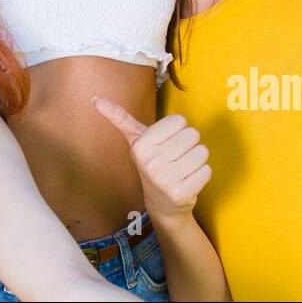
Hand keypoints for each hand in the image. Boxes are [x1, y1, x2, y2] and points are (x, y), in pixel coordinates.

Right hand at [91, 96, 210, 225]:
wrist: (162, 204)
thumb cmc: (152, 163)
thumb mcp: (136, 140)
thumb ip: (119, 118)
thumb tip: (95, 98)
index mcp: (140, 145)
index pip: (179, 120)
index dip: (177, 131)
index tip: (166, 144)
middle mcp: (150, 162)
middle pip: (192, 134)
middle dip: (188, 145)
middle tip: (175, 158)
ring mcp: (166, 180)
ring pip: (202, 151)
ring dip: (196, 160)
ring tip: (182, 169)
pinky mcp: (182, 193)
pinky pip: (207, 170)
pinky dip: (201, 174)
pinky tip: (188, 181)